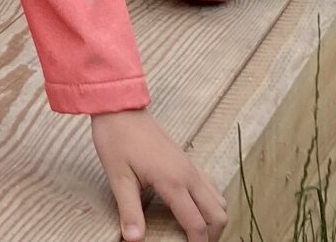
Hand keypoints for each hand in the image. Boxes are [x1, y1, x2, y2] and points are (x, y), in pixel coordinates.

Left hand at [90, 109, 225, 241]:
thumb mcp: (118, 177)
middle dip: (211, 235)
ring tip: (194, 231)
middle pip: (218, 215)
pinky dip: (210, 203)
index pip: (197, 224)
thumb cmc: (116, 139)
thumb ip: (129, 211)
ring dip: (213, 219)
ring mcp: (191, 166)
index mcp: (173, 181)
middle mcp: (189, 175)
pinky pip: (211, 186)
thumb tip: (134, 240)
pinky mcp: (188, 160)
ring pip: (219, 201)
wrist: (119, 107)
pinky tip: (193, 208)